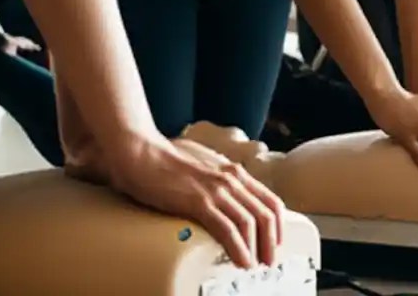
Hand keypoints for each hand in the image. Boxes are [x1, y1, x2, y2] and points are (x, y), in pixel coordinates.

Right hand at [74, 134, 284, 269]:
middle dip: (271, 240)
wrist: (140, 152)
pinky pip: (228, 230)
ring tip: (254, 264)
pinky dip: (238, 248)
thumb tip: (221, 199)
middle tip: (269, 259)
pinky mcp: (200, 201)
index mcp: (233, 171)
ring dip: (257, 248)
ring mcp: (217, 189)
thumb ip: (216, 180)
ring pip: (251, 223)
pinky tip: (240, 261)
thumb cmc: (164, 161)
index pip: (269, 198)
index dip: (278, 223)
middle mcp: (231, 178)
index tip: (276, 241)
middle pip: (266, 213)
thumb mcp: (202, 168)